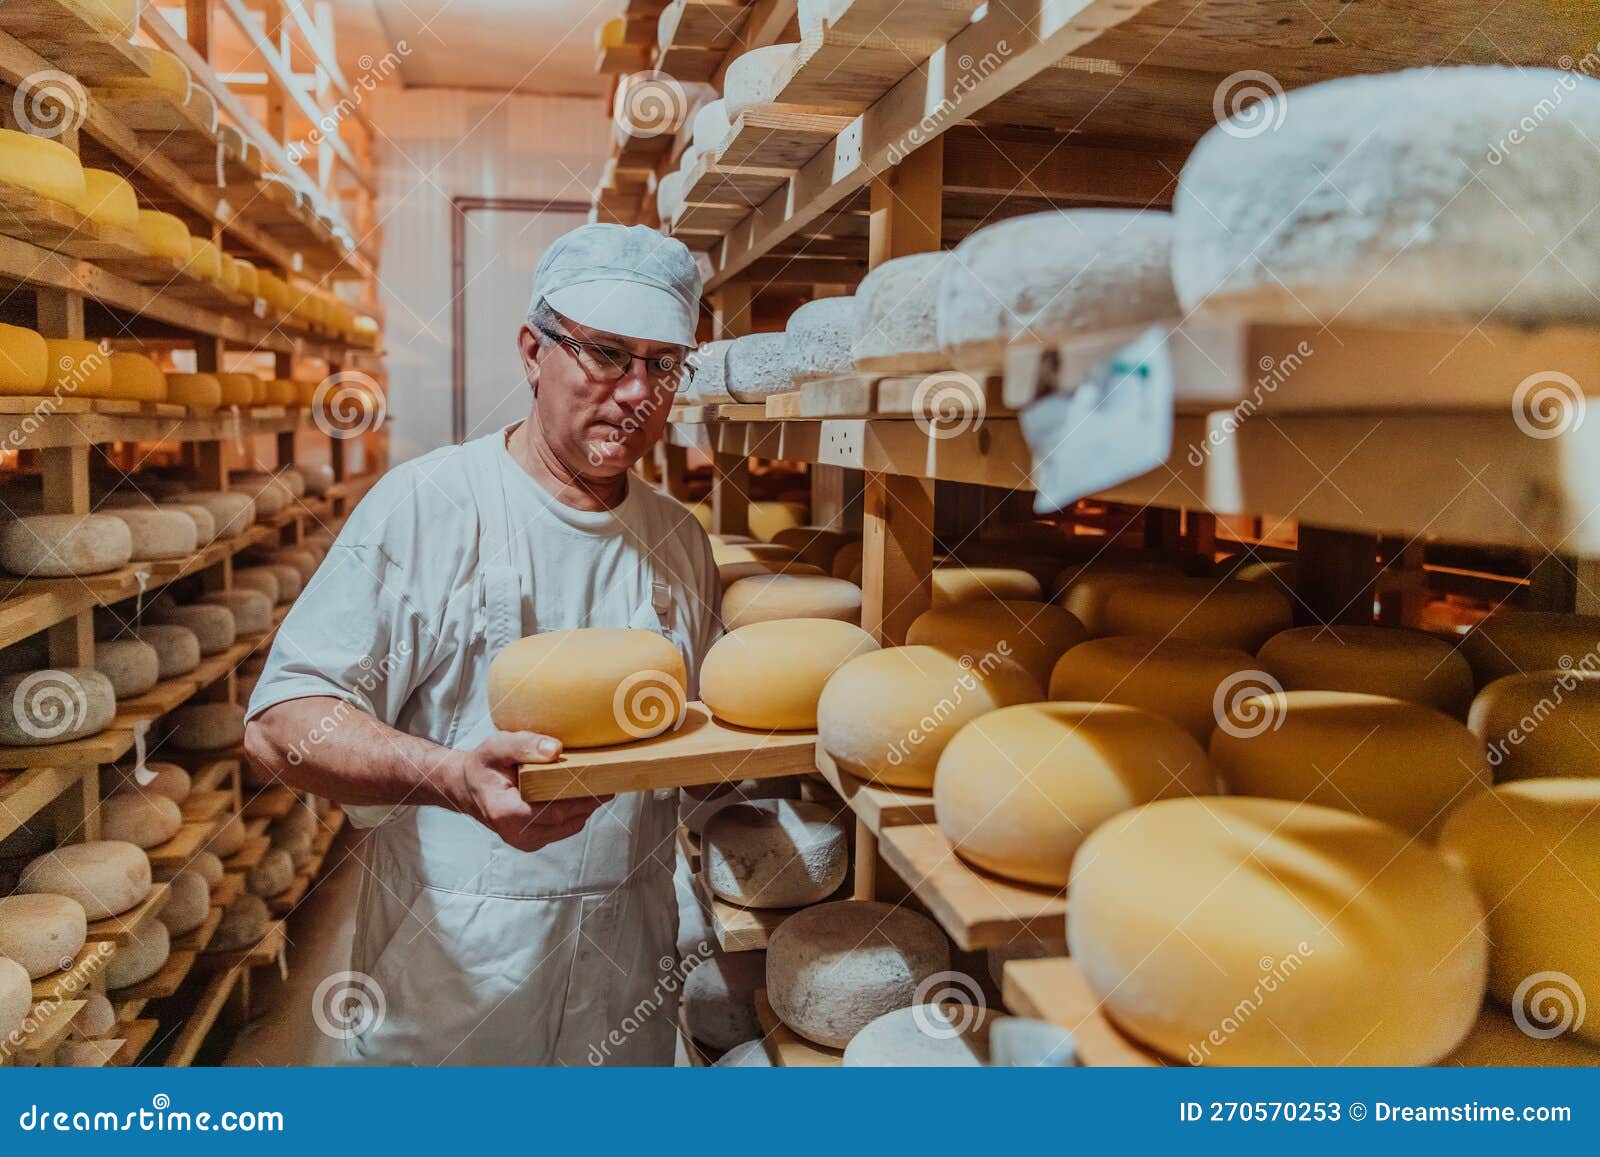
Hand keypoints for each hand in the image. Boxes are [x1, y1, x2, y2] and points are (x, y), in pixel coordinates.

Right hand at [449, 731, 610, 852]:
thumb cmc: (483, 766)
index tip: (601, 778)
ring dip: (587, 806)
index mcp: (506, 812)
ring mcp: (526, 841)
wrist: (468, 788)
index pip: (554, 809)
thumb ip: (524, 745)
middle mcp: (517, 833)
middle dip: (590, 799)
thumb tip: (556, 750)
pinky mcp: (534, 841)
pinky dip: (577, 811)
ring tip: (603, 782)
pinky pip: (564, 827)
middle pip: (566, 818)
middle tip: (612, 777)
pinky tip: (584, 792)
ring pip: (570, 825)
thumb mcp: (496, 746)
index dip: (580, 796)